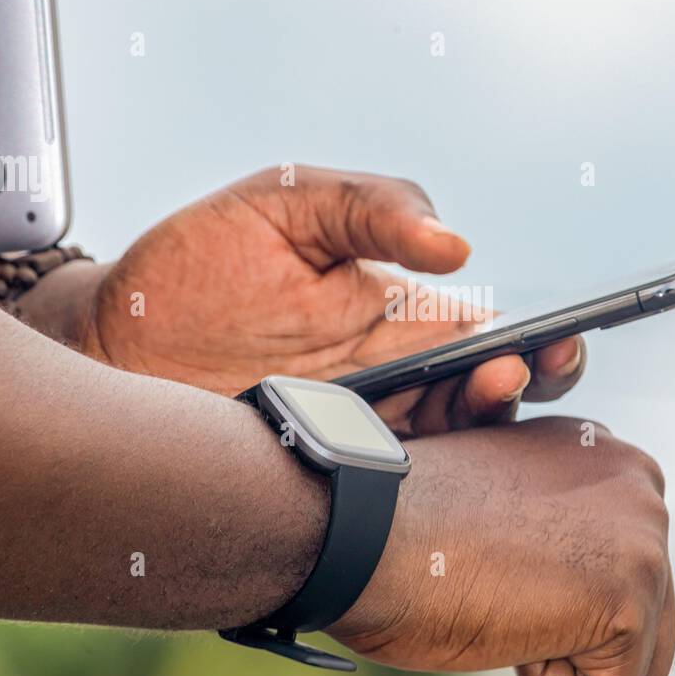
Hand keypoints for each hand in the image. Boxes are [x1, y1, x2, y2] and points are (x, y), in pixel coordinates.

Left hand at [81, 166, 584, 433]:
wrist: (114, 337)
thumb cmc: (199, 262)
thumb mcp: (290, 201)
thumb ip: (374, 206)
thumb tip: (457, 247)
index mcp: (398, 310)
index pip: (489, 333)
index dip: (538, 340)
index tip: (560, 333)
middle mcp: (393, 374)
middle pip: (486, 395)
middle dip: (527, 383)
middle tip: (526, 364)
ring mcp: (359, 423)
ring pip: (447, 438)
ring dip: (480, 416)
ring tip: (488, 381)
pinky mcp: (320, 460)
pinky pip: (387, 473)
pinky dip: (420, 461)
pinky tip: (427, 429)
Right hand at [329, 417, 674, 675]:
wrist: (361, 528)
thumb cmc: (404, 519)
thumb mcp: (503, 501)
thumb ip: (556, 518)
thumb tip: (577, 575)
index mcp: (603, 452)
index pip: (624, 560)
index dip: (555, 586)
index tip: (498, 559)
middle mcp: (640, 481)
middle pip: (647, 609)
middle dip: (572, 619)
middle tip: (497, 579)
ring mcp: (644, 537)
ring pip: (638, 654)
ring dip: (564, 647)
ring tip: (504, 595)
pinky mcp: (631, 596)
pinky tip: (506, 618)